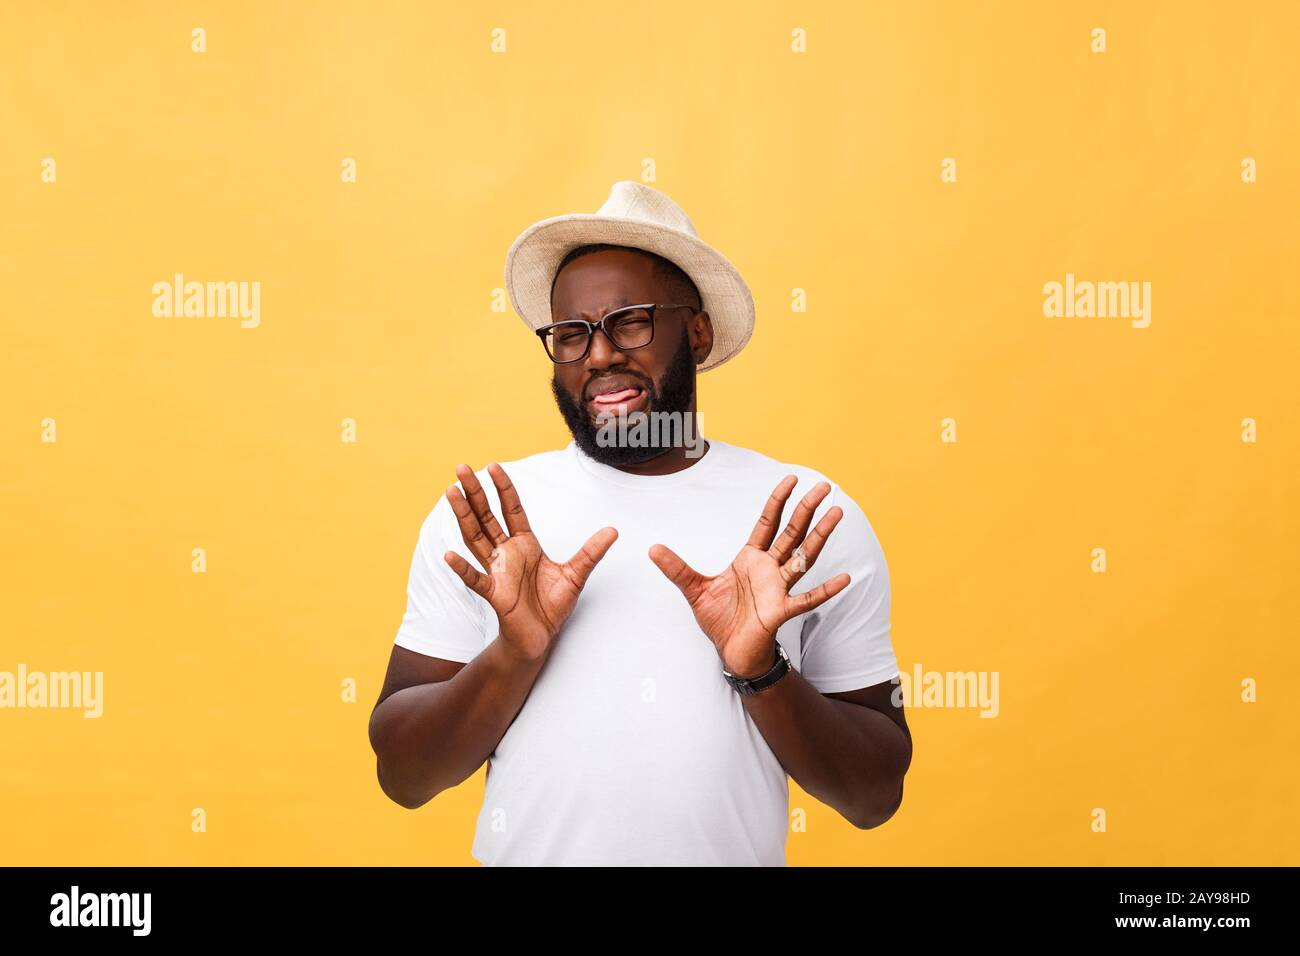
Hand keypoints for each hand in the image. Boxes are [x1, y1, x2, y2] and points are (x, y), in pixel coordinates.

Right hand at [442, 462, 617, 661]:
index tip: (493, 466)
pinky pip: (476, 579)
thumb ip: (591, 552)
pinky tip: (449, 555)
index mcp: (525, 544)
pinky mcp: (495, 593)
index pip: (512, 509)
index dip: (503, 488)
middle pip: (486, 517)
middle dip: (475, 493)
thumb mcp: (576, 574)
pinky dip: (463, 568)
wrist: (541, 637)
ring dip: (463, 516)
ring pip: (475, 539)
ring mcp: (497, 571)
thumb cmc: (552, 605)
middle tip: (461, 469)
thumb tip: (613, 531)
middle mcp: (506, 553)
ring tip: (451, 493)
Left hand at [648, 475, 849, 677]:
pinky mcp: (781, 611)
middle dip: (806, 509)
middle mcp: (769, 569)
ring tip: (837, 514)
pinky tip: (844, 578)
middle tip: (824, 486)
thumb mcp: (693, 589)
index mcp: (751, 558)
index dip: (778, 501)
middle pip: (791, 533)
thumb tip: (651, 548)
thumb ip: (676, 568)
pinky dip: (825, 590)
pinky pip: (806, 599)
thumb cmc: (719, 619)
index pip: (767, 522)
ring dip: (819, 537)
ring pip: (803, 558)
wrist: (730, 651)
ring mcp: (778, 588)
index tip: (791, 479)